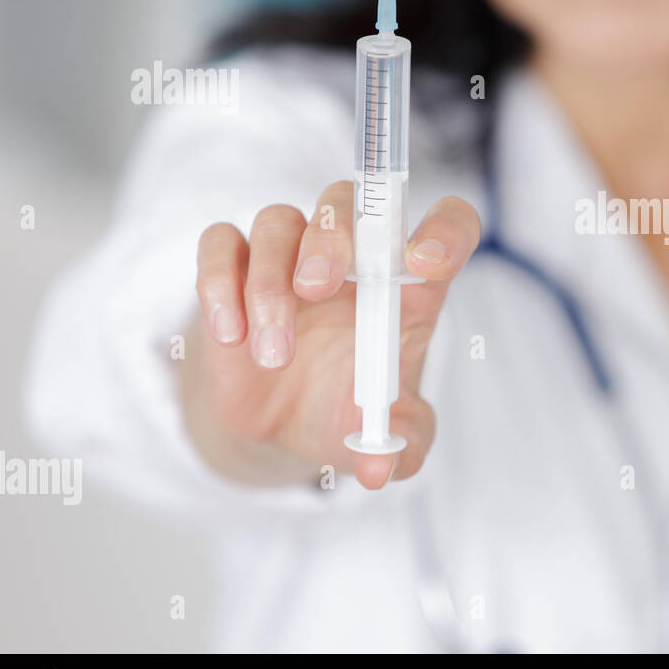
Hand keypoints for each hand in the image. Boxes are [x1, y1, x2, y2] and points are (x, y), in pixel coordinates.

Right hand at [183, 183, 480, 489]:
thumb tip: (381, 466)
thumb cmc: (350, 412)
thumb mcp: (386, 437)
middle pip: (350, 202)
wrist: (283, 423)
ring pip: (279, 221)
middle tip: (315, 290)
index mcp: (408, 283)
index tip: (428, 262)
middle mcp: (353, 257)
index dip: (446, 229)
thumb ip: (401, 446)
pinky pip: (221, 243)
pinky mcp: (235, 267)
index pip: (448, 224)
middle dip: (333, 239)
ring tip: (274, 354)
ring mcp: (291, 254)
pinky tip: (231, 336)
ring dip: (269, 282)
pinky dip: (219, 281)